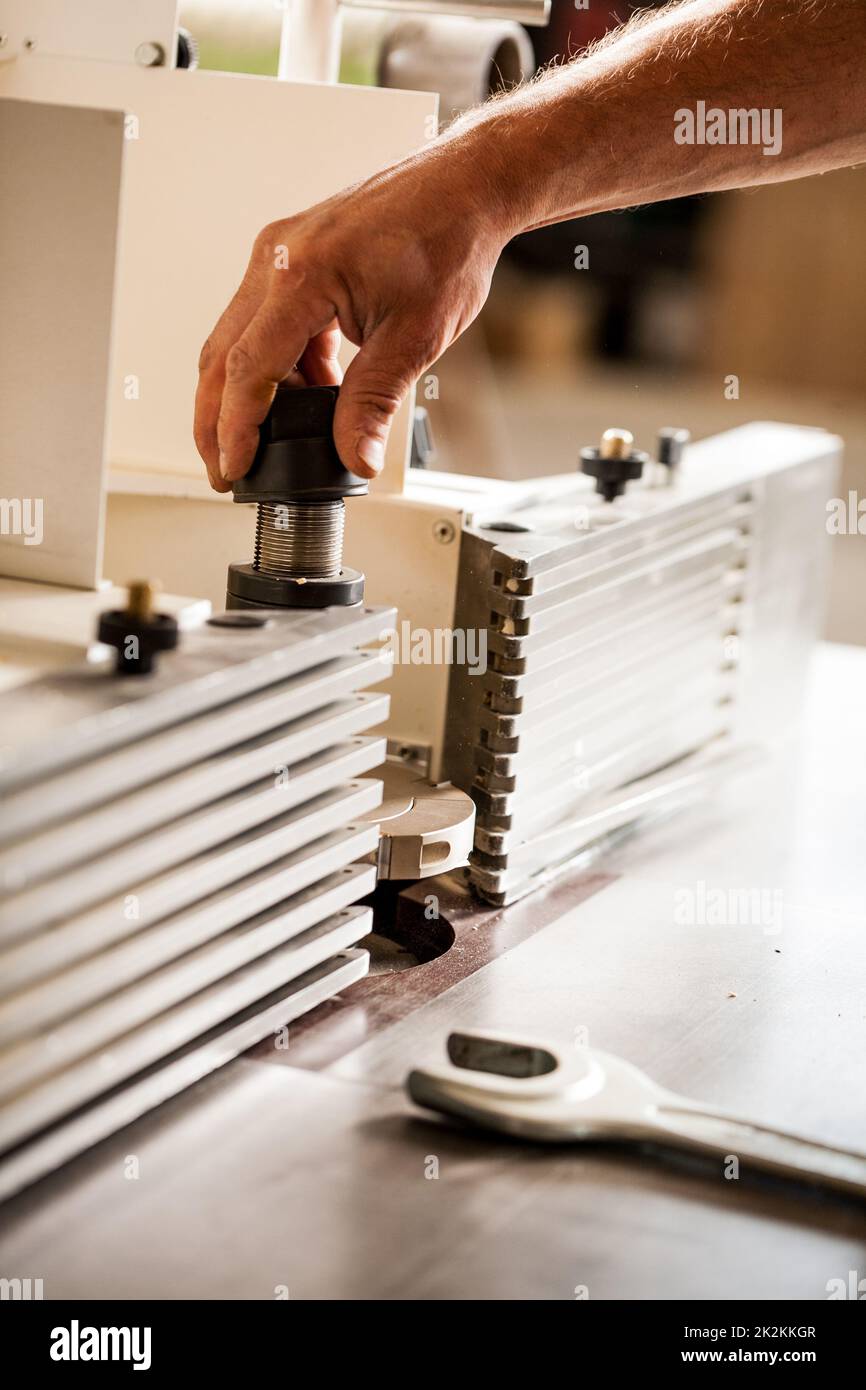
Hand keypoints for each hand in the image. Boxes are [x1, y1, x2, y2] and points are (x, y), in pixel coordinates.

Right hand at [194, 142, 505, 491]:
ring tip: (267, 441)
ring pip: (236, 338)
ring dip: (247, 393)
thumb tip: (356, 457)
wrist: (464, 189)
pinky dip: (276, 364)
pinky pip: (264, 320)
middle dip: (216, 420)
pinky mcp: (291, 257)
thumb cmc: (447, 241)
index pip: (249, 368)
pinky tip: (306, 394)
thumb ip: (374, 404)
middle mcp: (277, 257)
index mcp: (301, 274)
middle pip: (222, 355)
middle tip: (225, 467)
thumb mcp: (413, 338)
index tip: (232, 466)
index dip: (235, 427)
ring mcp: (279, 253)